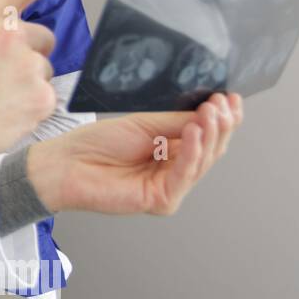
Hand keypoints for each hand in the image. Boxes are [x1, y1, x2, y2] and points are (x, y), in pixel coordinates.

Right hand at [0, 0, 111, 189]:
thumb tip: (19, 34)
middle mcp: (12, 32)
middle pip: (43, 39)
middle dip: (27, 56)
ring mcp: (28, 65)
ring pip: (43, 70)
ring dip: (25, 84)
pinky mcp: (40, 96)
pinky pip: (45, 98)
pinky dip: (28, 108)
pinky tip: (1, 113)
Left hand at [28, 92, 242, 214]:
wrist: (66, 163)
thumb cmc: (96, 144)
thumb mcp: (143, 124)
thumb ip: (177, 121)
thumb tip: (210, 110)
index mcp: (171, 151)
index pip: (206, 135)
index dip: (222, 118)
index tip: (231, 97)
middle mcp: (174, 170)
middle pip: (210, 149)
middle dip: (220, 125)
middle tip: (222, 103)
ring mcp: (170, 187)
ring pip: (202, 161)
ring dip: (208, 134)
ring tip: (209, 112)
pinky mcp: (162, 200)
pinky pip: (184, 174)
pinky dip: (191, 151)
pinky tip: (193, 132)